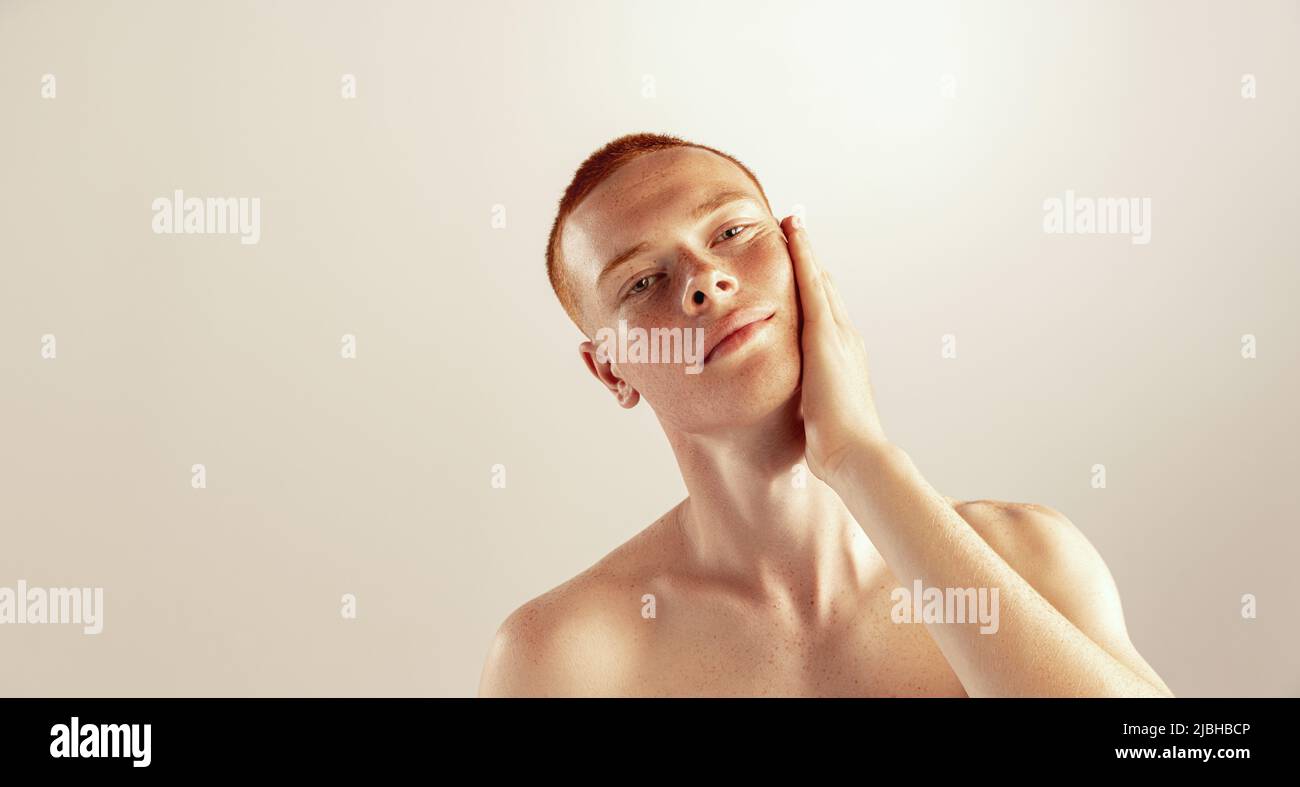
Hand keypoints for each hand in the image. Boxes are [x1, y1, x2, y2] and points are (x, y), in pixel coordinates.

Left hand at [782, 215, 887, 485]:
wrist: (855, 455)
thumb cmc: (836, 448)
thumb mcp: (817, 418)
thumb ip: (809, 406)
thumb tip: (799, 417)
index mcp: (843, 358)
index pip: (826, 314)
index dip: (813, 288)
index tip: (801, 268)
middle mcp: (846, 339)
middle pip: (826, 289)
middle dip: (810, 261)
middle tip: (794, 230)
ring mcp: (838, 335)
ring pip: (820, 280)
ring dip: (806, 250)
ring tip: (791, 222)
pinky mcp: (826, 336)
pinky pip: (811, 285)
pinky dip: (804, 256)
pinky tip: (792, 233)